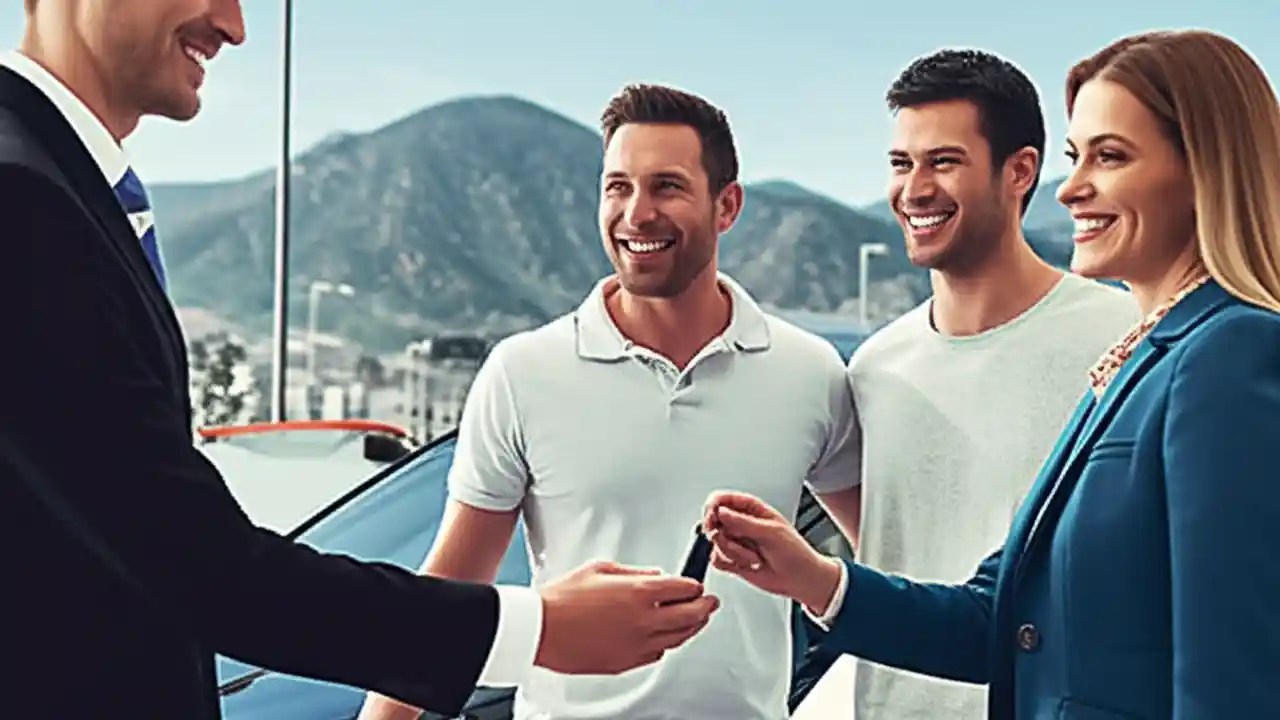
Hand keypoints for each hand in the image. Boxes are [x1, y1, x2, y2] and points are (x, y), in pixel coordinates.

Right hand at [534, 560, 718, 674]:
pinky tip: (666, 637)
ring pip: (679, 637)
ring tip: (697, 619)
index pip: (685, 588)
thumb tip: (656, 575)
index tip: (696, 583)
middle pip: (692, 614)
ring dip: (692, 626)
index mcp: (639, 593)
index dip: (694, 584)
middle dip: (705, 606)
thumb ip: (635, 572)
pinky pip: (658, 654)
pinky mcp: (627, 662)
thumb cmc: (563, 599)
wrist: (541, 629)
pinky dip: (667, 643)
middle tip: (711, 601)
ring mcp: (638, 645)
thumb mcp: (600, 569)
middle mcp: (644, 620)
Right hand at [702, 491, 841, 614]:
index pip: (723, 499)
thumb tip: (721, 512)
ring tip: (753, 557)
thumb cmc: (794, 552)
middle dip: (721, 534)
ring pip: (716, 542)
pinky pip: (717, 559)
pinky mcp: (733, 559)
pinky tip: (746, 564)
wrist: (799, 579)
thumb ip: (744, 522)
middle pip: (714, 521)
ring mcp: (737, 541)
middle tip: (729, 540)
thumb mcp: (770, 532)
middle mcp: (741, 523)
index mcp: (752, 509)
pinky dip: (729, 563)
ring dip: (732, 552)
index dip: (713, 506)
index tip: (712, 517)